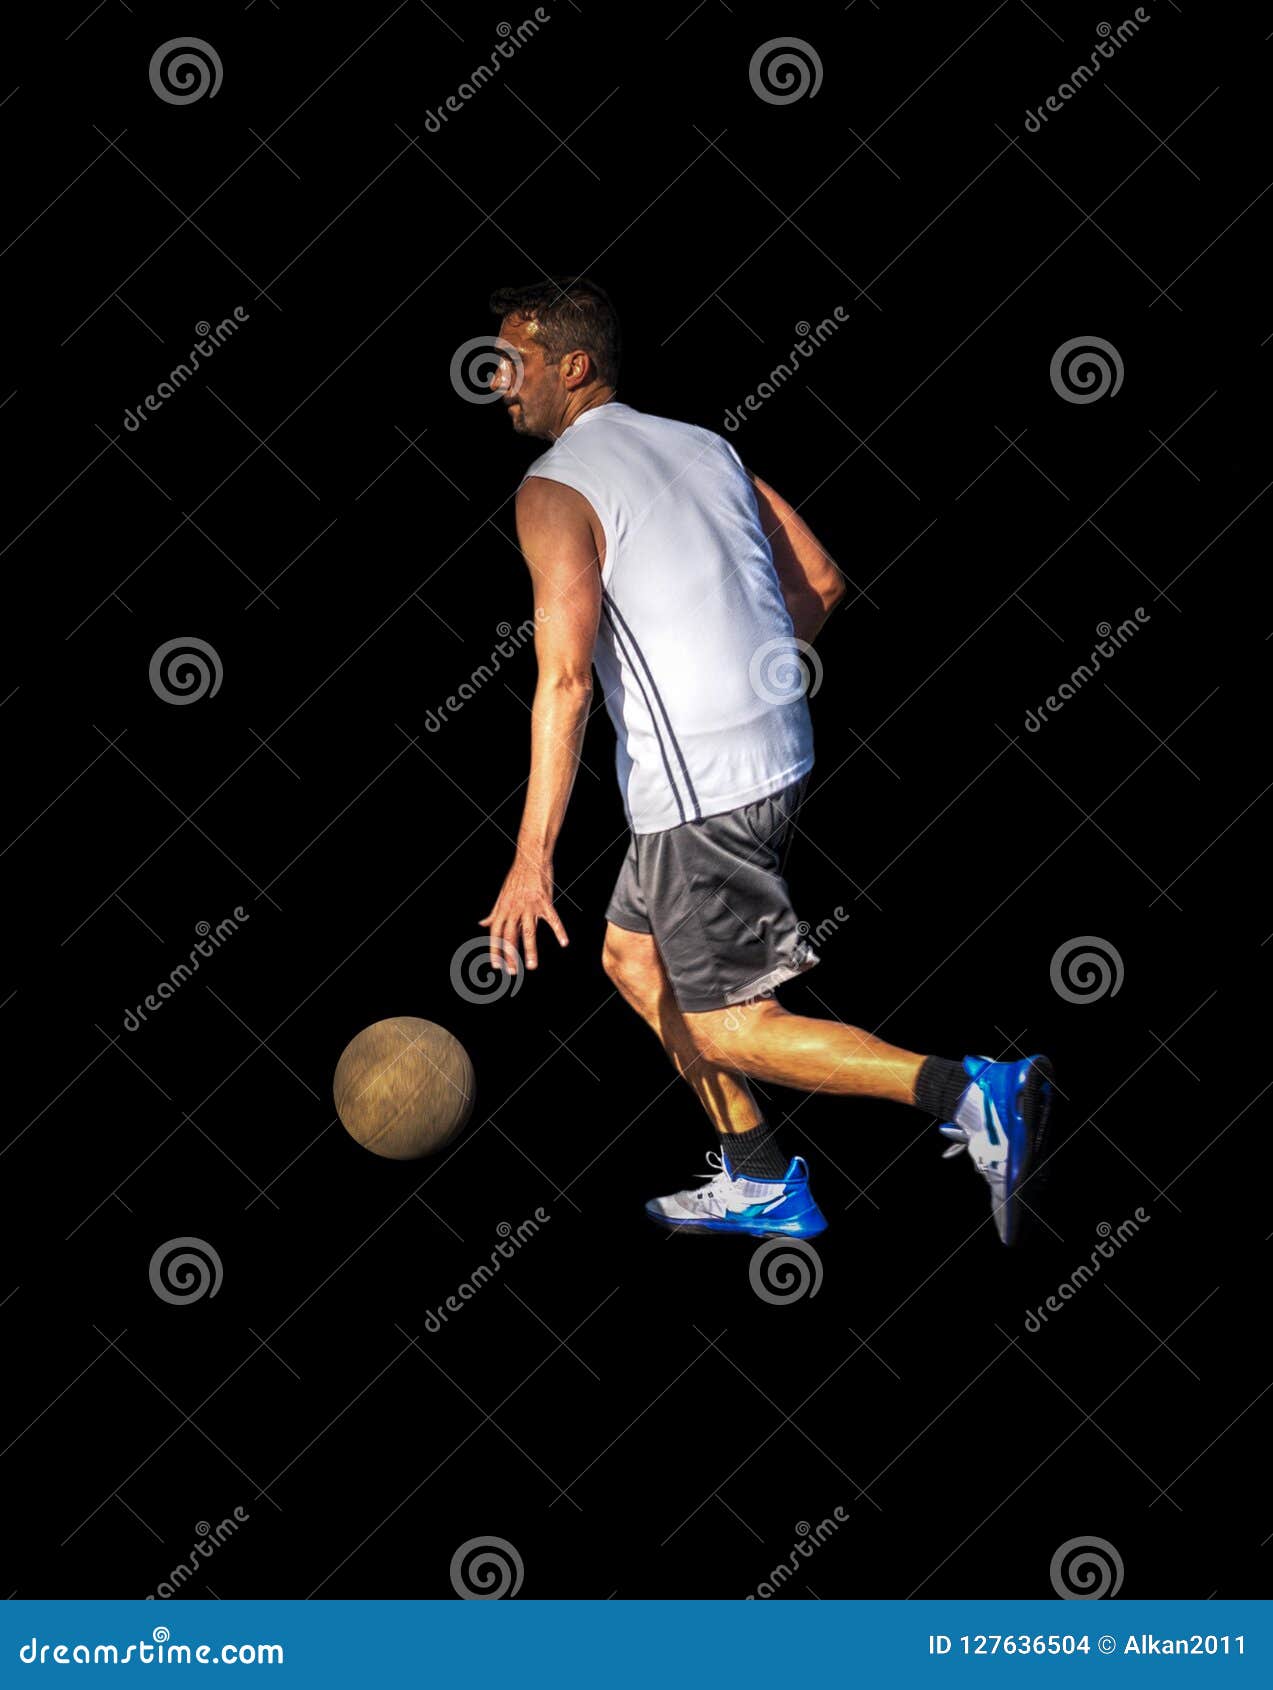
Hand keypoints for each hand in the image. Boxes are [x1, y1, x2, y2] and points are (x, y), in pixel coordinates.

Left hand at [478, 853, 568, 974]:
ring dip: (530, 950)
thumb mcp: (502, 895)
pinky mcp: (544, 900)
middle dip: (510, 955)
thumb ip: (494, 912)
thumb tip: (482, 923)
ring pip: (529, 931)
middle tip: (513, 972)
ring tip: (532, 966)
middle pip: (510, 936)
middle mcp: (513, 908)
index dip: (495, 951)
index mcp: (503, 909)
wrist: (530, 857)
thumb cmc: (517, 877)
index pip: (495, 934)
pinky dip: (559, 931)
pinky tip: (564, 942)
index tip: (497, 966)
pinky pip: (552, 918)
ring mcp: (529, 905)